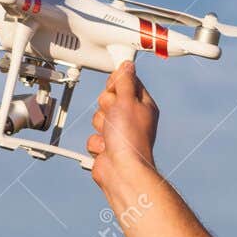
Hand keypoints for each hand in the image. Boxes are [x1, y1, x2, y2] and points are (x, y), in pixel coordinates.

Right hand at [86, 61, 158, 190]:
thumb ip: (125, 80)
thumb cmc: (129, 137)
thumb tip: (128, 65)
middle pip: (108, 98)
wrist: (121, 171)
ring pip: (98, 116)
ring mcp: (118, 132)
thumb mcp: (127, 100)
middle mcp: (132, 118)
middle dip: (106, 106)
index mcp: (142, 105)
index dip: (117, 83)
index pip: (127, 81)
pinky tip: (107, 148)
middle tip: (114, 116)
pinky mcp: (107, 146)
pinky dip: (97, 142)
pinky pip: (93, 136)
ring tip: (111, 135)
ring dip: (101, 125)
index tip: (115, 88)